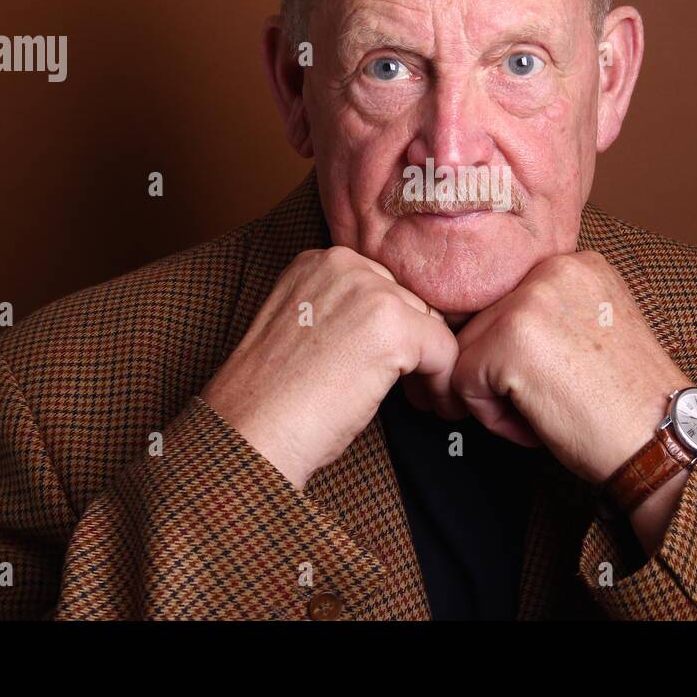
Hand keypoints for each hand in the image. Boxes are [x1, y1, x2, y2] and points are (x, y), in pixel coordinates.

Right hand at [202, 246, 457, 488]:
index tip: (388, 367)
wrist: (250, 434)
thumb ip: (343, 313)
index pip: (381, 287)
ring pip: (431, 324)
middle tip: (408, 389)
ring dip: (428, 364)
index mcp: (317, 262)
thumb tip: (397, 328)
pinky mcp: (392, 326)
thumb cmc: (272, 400)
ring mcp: (368, 291)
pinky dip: (443, 383)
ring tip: (416, 399)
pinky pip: (445, 351)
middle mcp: (342, 264)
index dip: (390, 332)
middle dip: (413, 346)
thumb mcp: (305, 330)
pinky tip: (429, 405)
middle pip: (410, 302)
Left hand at [446, 251, 690, 487]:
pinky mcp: (510, 341)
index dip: (522, 355)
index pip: (506, 304)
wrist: (664, 443)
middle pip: (482, 325)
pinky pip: (462, 384)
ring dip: (498, 394)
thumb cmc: (630, 403)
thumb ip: (548, 313)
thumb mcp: (595, 329)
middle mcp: (553, 269)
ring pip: (468, 353)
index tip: (560, 378)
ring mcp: (529, 301)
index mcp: (576, 264)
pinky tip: (541, 421)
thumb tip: (487, 328)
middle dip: (506, 373)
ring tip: (552, 406)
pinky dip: (493, 418)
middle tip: (558, 397)